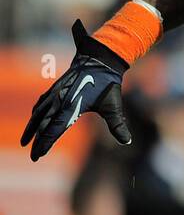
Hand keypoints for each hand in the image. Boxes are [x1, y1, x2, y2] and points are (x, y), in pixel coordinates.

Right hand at [21, 20, 131, 161]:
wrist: (100, 58)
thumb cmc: (108, 84)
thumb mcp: (113, 106)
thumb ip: (117, 125)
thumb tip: (127, 141)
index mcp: (70, 106)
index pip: (54, 129)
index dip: (45, 143)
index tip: (37, 156)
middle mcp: (59, 100)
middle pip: (42, 124)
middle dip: (36, 140)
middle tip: (33, 156)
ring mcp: (55, 93)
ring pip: (38, 113)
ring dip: (32, 127)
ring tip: (26, 140)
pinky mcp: (56, 88)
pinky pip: (41, 103)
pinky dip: (36, 113)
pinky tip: (34, 118)